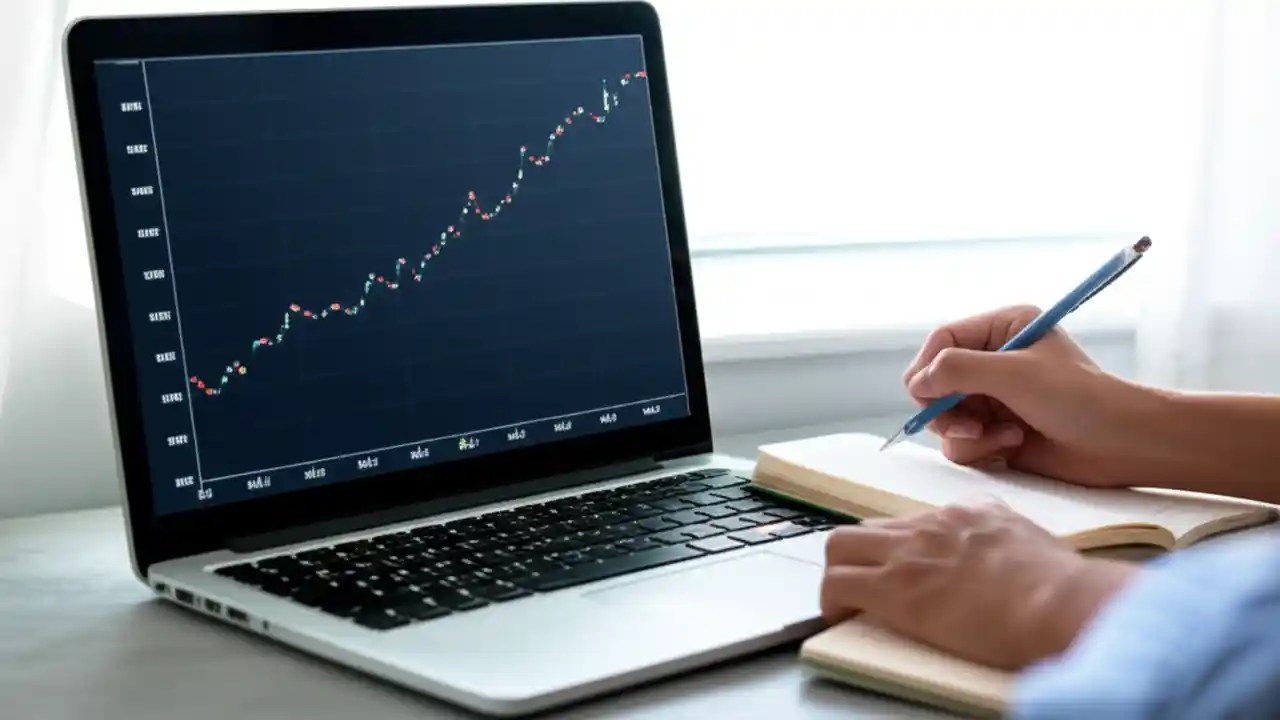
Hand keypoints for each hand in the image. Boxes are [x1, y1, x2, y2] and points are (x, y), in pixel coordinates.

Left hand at [820, 501, 1136, 669]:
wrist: (1058, 602)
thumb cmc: (1063, 587)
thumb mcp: (1034, 540)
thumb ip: (1007, 537)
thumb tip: (1006, 550)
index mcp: (968, 512)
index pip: (915, 522)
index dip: (905, 551)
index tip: (908, 572)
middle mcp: (932, 524)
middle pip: (870, 528)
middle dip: (860, 556)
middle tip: (865, 586)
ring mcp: (909, 552)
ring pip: (841, 546)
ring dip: (839, 574)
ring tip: (846, 603)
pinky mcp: (894, 587)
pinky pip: (838, 585)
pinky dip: (831, 601)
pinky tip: (840, 617)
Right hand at [903, 304, 1156, 485]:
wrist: (1123, 445)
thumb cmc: (1079, 399)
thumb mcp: (1013, 374)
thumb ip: (957, 370)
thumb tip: (917, 383)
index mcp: (1004, 329)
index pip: (942, 341)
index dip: (926, 368)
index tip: (923, 396)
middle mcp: (995, 361)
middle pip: (936, 383)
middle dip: (947, 409)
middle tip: (968, 426)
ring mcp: (995, 398)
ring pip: (945, 417)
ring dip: (966, 433)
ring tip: (1001, 438)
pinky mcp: (998, 432)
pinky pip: (962, 442)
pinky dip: (980, 449)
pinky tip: (1012, 446)